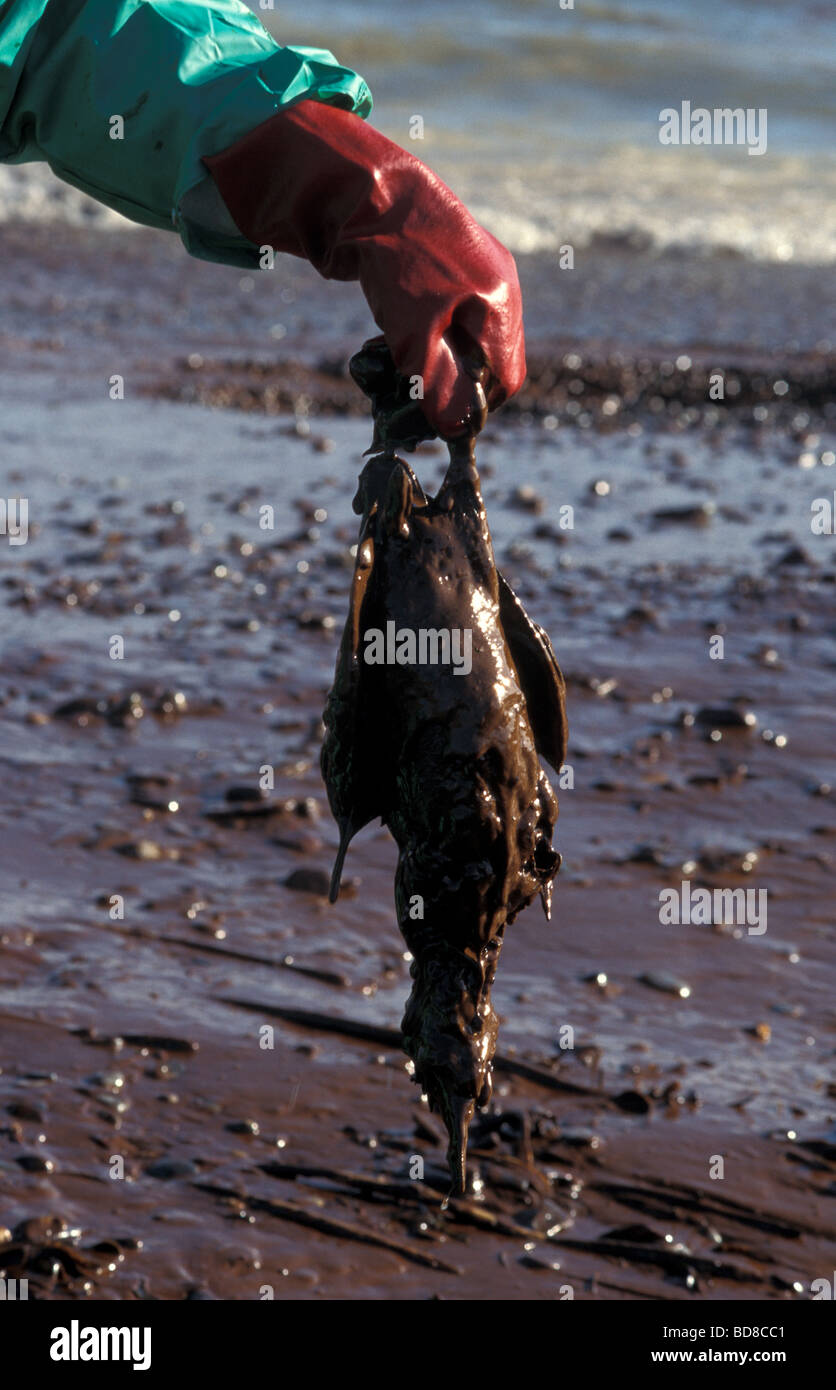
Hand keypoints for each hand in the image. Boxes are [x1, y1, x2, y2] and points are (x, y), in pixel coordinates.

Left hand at [204, 100, 525, 436]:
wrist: (359, 185)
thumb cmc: (398, 259)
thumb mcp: (415, 334)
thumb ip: (437, 385)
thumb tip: (458, 430)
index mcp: (501, 301)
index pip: (505, 378)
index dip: (475, 406)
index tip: (437, 419)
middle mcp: (494, 283)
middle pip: (484, 358)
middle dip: (449, 382)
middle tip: (408, 395)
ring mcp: (468, 269)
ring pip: (458, 336)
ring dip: (429, 359)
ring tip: (391, 364)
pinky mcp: (437, 261)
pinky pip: (440, 313)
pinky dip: (418, 334)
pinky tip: (386, 336)